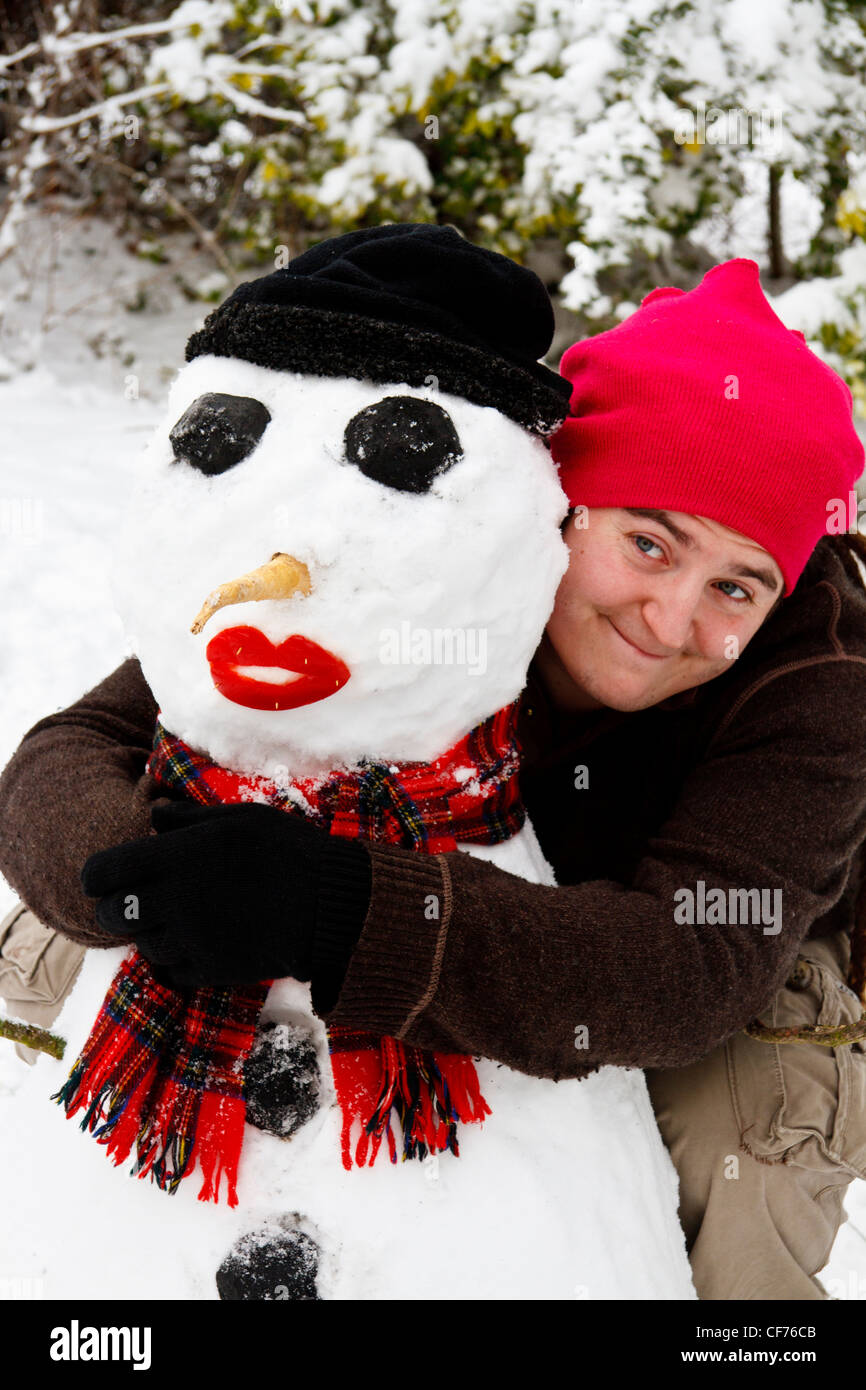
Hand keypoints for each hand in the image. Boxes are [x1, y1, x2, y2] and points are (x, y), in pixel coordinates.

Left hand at [80, 800, 329, 989]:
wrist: (332, 907)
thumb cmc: (290, 851)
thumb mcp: (241, 818)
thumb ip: (190, 819)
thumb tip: (155, 816)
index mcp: (176, 857)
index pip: (102, 873)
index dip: (99, 876)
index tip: (108, 877)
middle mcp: (174, 900)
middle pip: (113, 914)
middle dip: (120, 907)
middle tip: (143, 900)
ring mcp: (191, 939)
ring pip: (143, 945)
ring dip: (154, 933)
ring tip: (183, 918)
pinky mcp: (210, 970)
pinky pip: (172, 971)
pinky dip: (178, 959)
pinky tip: (201, 941)